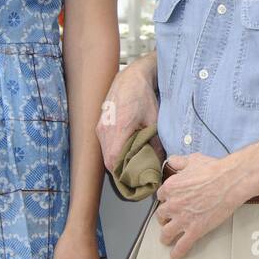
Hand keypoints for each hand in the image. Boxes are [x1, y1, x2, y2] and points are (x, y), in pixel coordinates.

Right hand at [96, 55, 158, 170]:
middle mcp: (104, 129)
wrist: (131, 77)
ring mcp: (100, 127)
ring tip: (133, 167)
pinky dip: (114, 153)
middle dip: (122, 172)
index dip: (124, 174)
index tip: (136, 181)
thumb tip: (158, 162)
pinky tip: (127, 153)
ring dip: (117, 162)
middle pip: (108, 161)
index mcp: (118, 129)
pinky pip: (104, 146)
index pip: (114, 161)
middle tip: (137, 177)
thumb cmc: (143, 96)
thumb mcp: (154, 121)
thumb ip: (155, 144)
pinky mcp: (100, 125)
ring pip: (105, 154)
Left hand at [155, 153, 243, 258]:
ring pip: (166, 233)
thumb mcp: (193, 160)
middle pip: (161, 215)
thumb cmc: (213, 169)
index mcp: (170, 187)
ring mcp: (183, 219)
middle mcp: (172, 204)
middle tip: (169, 220)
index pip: (161, 196)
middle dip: (164, 218)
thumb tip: (172, 161)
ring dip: (165, 237)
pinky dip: (177, 252)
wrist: (229, 182)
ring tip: (166, 240)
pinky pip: (182, 245)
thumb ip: (179, 162)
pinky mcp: (194, 230)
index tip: (170, 202)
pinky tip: (175, 255)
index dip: (166, 200)